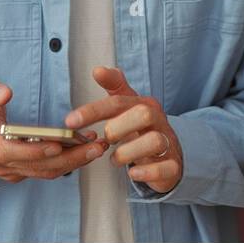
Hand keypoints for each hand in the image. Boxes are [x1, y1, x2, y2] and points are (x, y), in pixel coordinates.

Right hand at [0, 76, 108, 182]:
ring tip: (97, 147)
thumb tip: (5, 93)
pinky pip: (46, 171)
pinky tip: (85, 150)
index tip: (57, 143)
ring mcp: (12, 171)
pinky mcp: (22, 172)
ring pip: (46, 172)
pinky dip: (67, 163)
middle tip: (95, 146)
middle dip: (69, 158)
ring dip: (73, 162)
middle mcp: (1, 163)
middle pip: (38, 167)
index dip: (35, 151)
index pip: (13, 153)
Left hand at [64, 67, 183, 192]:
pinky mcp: (173, 165)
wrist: (170, 153)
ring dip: (128, 153)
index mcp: (145, 104)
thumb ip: (114, 87)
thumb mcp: (129, 106)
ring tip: (116, 159)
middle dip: (117, 128)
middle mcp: (158, 121)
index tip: (71, 121)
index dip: (93, 110)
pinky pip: (165, 168)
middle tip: (106, 139)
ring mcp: (168, 143)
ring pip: (154, 141)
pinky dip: (146, 172)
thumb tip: (98, 70)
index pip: (118, 101)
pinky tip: (133, 172)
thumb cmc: (143, 128)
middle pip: (143, 114)